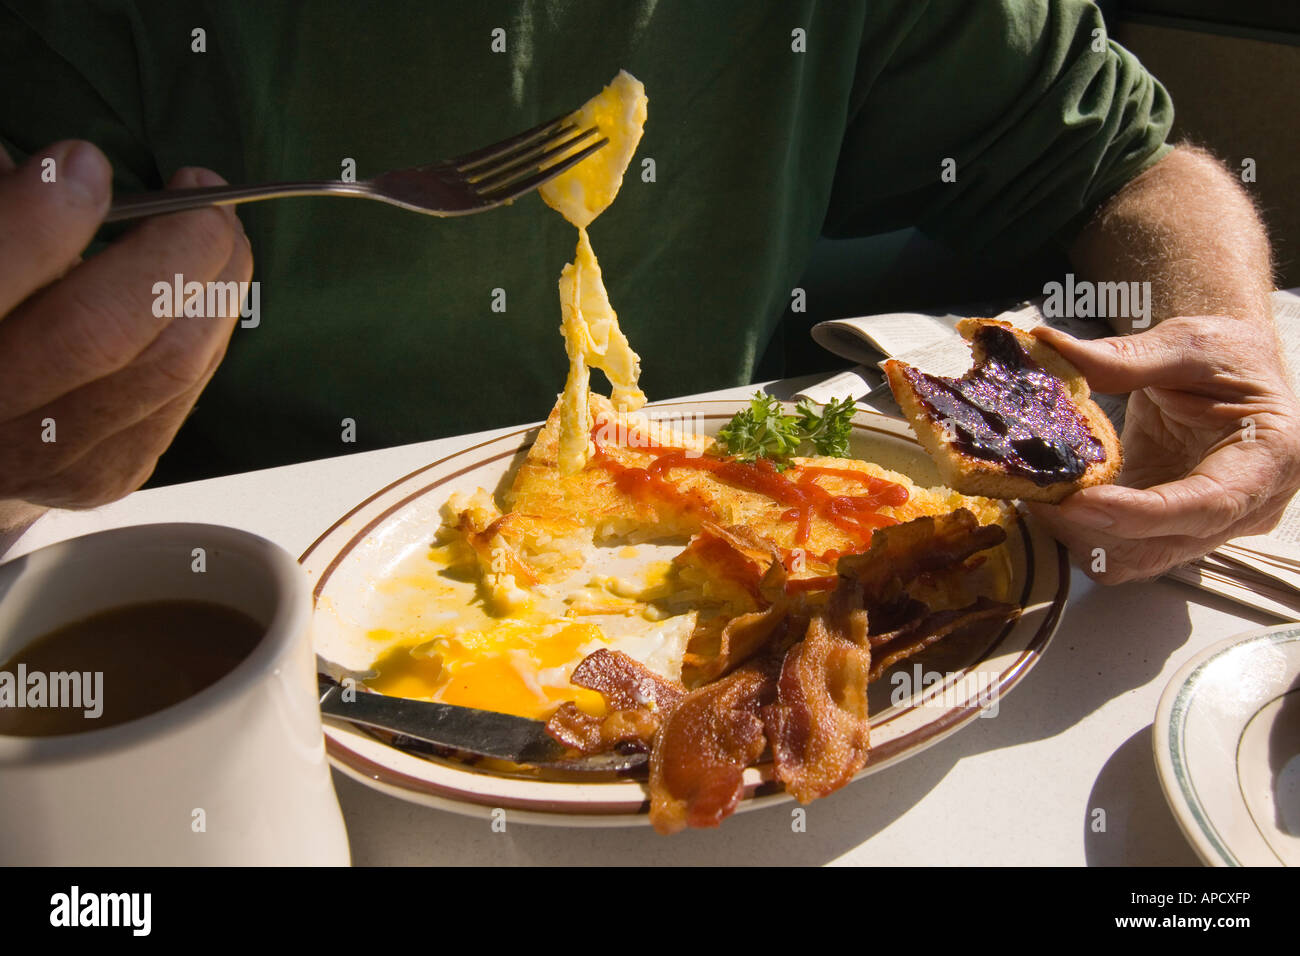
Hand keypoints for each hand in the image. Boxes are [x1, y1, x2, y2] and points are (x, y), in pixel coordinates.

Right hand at [0, 140, 251, 527]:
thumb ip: (5, 213)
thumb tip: (72, 170)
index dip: (41, 221)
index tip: (86, 162)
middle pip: (101, 332)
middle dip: (173, 248)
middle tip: (201, 191)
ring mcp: (46, 459)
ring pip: (166, 366)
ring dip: (216, 286)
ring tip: (220, 228)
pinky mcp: (104, 474)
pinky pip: (182, 393)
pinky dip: (209, 329)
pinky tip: (210, 287)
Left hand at [1025, 316, 1299, 583]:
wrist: (1236, 370)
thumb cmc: (1228, 355)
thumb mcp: (1186, 343)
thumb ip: (1125, 356)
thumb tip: (1054, 349)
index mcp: (1267, 458)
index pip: (1205, 506)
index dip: (1137, 514)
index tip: (1077, 502)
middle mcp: (1245, 508)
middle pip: (1163, 547)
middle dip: (1092, 529)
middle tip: (1040, 491)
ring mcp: (1206, 527)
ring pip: (1137, 561)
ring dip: (1081, 537)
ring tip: (1044, 493)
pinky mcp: (1170, 530)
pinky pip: (1123, 551)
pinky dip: (1083, 534)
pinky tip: (1057, 500)